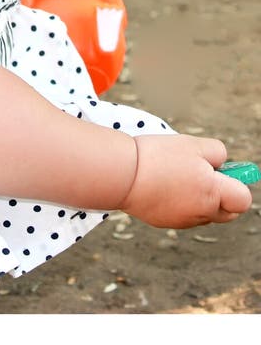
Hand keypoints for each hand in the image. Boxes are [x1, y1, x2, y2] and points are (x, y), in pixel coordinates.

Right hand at [119, 134, 252, 228]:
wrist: (122, 175)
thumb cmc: (159, 157)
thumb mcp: (193, 144)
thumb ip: (217, 153)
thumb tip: (221, 163)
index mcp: (213, 193)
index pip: (243, 200)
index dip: (238, 183)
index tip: (225, 170)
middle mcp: (202, 212)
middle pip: (227, 211)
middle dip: (222, 194)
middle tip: (204, 171)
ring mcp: (183, 220)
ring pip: (203, 211)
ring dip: (199, 196)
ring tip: (175, 173)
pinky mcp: (165, 222)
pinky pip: (182, 212)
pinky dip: (178, 201)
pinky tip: (161, 183)